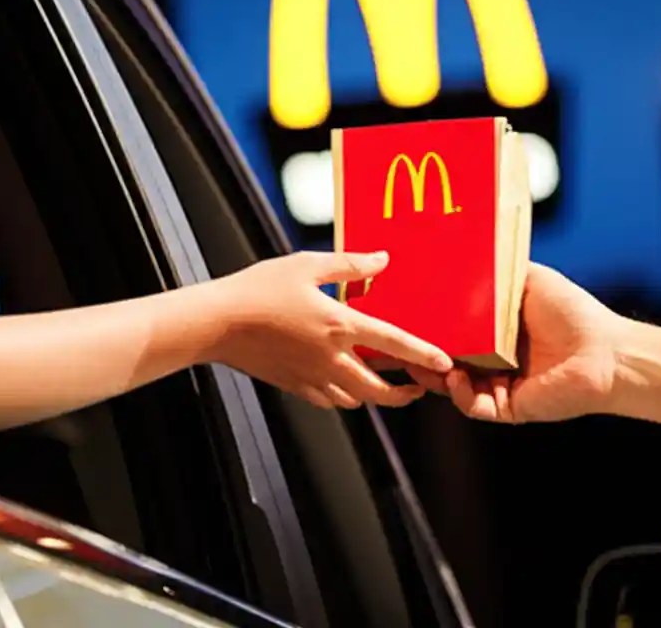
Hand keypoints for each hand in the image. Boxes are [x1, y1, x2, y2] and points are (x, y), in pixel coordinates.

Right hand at [203, 251, 453, 409]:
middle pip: (379, 389)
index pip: (393, 343)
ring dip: (373, 395)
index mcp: (339, 325)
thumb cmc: (257, 289)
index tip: (444, 362)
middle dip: (404, 393)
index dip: (423, 354)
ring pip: (355, 399)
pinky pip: (327, 401)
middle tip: (416, 389)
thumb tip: (380, 260)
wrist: (216, 323)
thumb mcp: (305, 265)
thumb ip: (348, 264)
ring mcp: (311, 376)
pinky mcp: (293, 386)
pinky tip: (341, 387)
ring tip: (380, 386)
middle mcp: (330, 357)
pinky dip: (341, 397)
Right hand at [421, 263, 623, 422]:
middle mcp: (494, 362)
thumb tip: (462, 255)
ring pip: (453, 387)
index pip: (452, 333)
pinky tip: (456, 377)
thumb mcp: (527, 281)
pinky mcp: (509, 408)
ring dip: (434, 375)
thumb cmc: (573, 313)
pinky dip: (460, 394)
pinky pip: (474, 406)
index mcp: (495, 335)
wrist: (607, 350)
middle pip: (445, 362)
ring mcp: (500, 387)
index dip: (428, 328)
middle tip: (397, 344)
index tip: (405, 316)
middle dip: (420, 354)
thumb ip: (494, 275)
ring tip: (419, 359)